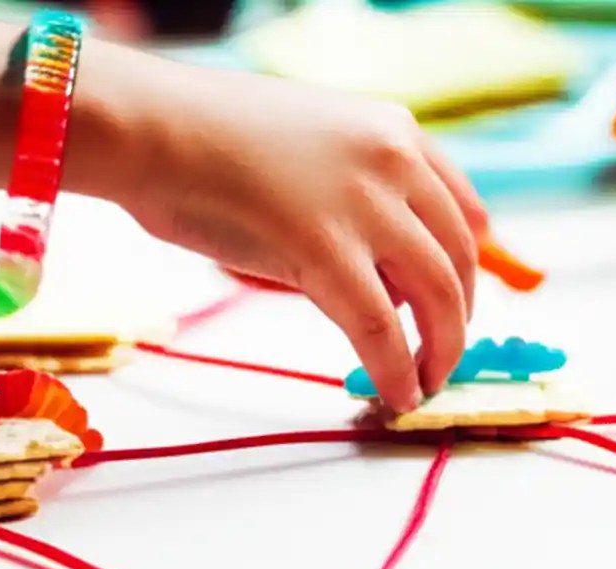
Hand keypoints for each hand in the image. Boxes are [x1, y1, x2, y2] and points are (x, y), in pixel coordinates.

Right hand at [116, 63, 487, 412]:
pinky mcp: (327, 248)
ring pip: (437, 295)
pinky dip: (395, 370)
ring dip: (439, 351)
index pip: (462, 208)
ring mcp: (365, 202)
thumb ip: (348, 190)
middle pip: (459, 257)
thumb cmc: (200, 136)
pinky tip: (397, 394)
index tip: (456, 303)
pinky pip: (380, 327)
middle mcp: (394, 158)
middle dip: (457, 319)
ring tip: (424, 384)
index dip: (467, 268)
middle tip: (442, 357)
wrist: (148, 126)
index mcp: (391, 127)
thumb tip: (366, 258)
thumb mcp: (305, 145)